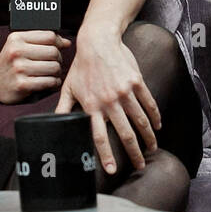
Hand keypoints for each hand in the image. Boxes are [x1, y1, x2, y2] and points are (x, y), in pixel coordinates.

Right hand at [0, 31, 69, 103]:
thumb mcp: (19, 44)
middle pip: (53, 52)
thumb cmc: (10, 62)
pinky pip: (49, 81)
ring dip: (57, 72)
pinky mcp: (22, 85)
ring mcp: (19, 69)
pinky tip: (50, 82)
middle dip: (58, 59)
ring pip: (54, 67)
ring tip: (52, 73)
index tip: (59, 47)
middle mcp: (16, 52)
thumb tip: (66, 42)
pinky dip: (54, 82)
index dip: (59, 42)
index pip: (49, 36)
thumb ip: (41, 41)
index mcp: (17, 38)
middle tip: (54, 63)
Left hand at [54, 28, 158, 174]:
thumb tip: (53, 124)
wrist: (98, 41)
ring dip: (148, 138)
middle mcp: (109, 101)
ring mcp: (125, 92)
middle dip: (134, 153)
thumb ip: (63, 109)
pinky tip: (157, 127)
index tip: (112, 170)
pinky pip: (148, 103)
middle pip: (125, 134)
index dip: (106, 155)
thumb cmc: (81, 66)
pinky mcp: (137, 82)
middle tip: (140, 166)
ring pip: (140, 121)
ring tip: (152, 149)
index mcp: (92, 106)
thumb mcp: (69, 88)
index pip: (100, 136)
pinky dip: (154, 117)